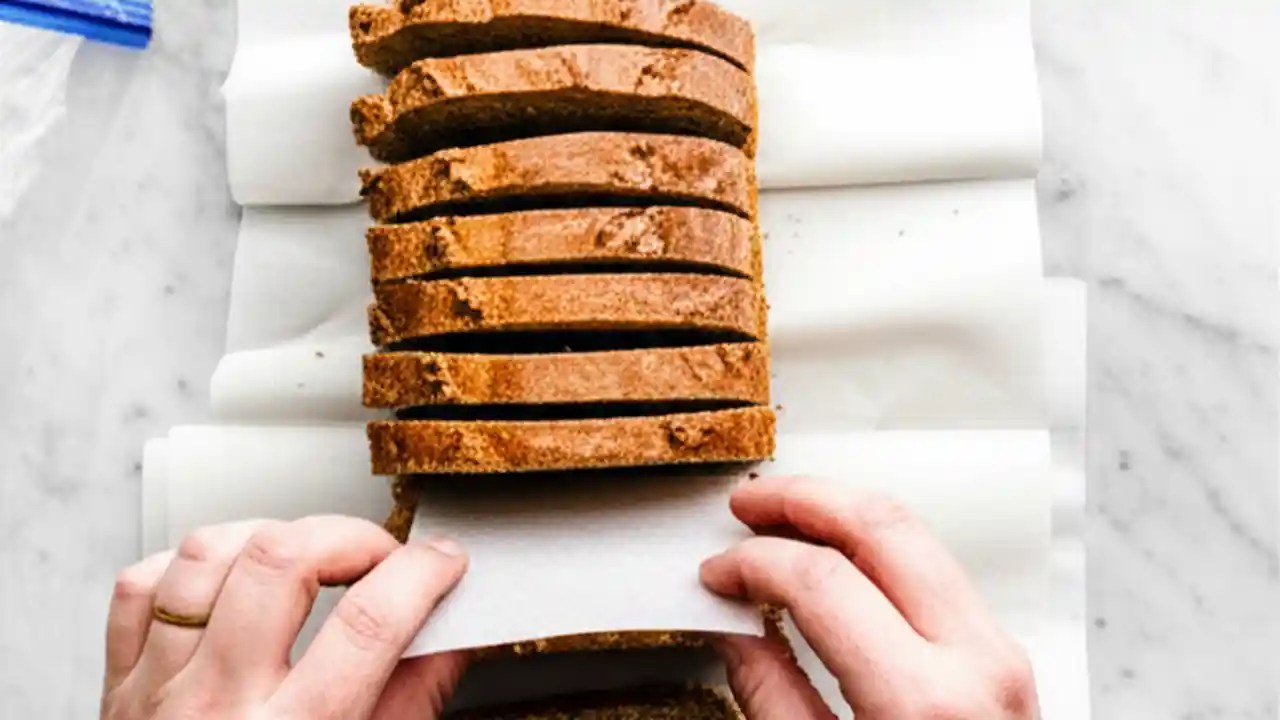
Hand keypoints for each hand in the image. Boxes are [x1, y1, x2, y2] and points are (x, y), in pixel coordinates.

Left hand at [101, 516, 468, 719]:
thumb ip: (409, 704)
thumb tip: (447, 638)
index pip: (368, 623)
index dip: (421, 574)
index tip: (444, 562)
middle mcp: (219, 709)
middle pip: (280, 564)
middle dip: (348, 536)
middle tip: (380, 556)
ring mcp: (159, 692)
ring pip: (205, 557)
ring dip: (270, 537)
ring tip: (307, 557)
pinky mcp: (119, 687)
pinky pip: (140, 589)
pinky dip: (189, 568)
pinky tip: (230, 581)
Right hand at [702, 478, 1038, 719]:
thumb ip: (774, 699)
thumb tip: (737, 631)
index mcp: (921, 703)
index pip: (821, 581)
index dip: (754, 564)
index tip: (717, 573)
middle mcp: (973, 662)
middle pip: (881, 527)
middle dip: (804, 500)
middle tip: (748, 504)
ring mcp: (998, 652)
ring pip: (916, 534)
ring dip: (843, 512)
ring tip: (785, 515)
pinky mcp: (1002, 654)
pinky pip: (934, 568)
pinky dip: (877, 545)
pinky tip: (836, 553)